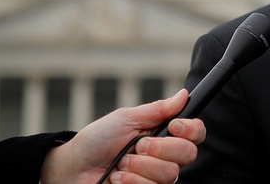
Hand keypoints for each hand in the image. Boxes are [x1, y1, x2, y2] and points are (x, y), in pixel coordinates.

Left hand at [40, 89, 205, 183]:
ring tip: (122, 163)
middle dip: (160, 148)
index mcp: (163, 135)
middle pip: (188, 154)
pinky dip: (132, 181)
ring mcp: (155, 177)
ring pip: (169, 173)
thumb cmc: (96, 140)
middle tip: (137, 146)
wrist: (74, 168)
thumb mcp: (126, 118)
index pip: (195, 133)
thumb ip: (158, 109)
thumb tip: (183, 94)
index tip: (173, 126)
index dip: (191, 129)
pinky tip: (118, 178)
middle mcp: (164, 157)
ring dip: (140, 166)